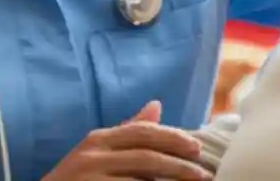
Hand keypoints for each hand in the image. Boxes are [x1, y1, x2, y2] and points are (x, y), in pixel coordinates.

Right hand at [42, 101, 211, 180]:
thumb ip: (127, 132)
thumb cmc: (76, 179)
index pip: (142, 132)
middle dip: (178, 165)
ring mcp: (89, 178)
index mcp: (98, 139)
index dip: (173, 138)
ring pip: (140, 179)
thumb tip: (156, 105)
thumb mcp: (97, 152)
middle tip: (203, 174)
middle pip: (145, 156)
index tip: (197, 147)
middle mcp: (92, 155)